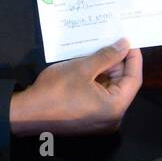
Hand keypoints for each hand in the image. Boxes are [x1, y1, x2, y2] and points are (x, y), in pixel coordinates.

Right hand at [9, 40, 142, 137]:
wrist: (28, 113)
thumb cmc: (57, 90)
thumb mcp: (82, 68)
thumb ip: (106, 56)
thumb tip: (125, 44)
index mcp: (115, 107)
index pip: (134, 79)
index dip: (133, 58)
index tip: (128, 40)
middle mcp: (112, 118)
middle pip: (121, 85)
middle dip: (117, 63)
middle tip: (110, 41)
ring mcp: (99, 120)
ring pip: (109, 89)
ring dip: (104, 70)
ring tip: (98, 49)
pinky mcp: (87, 119)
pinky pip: (99, 96)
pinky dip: (95, 80)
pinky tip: (88, 64)